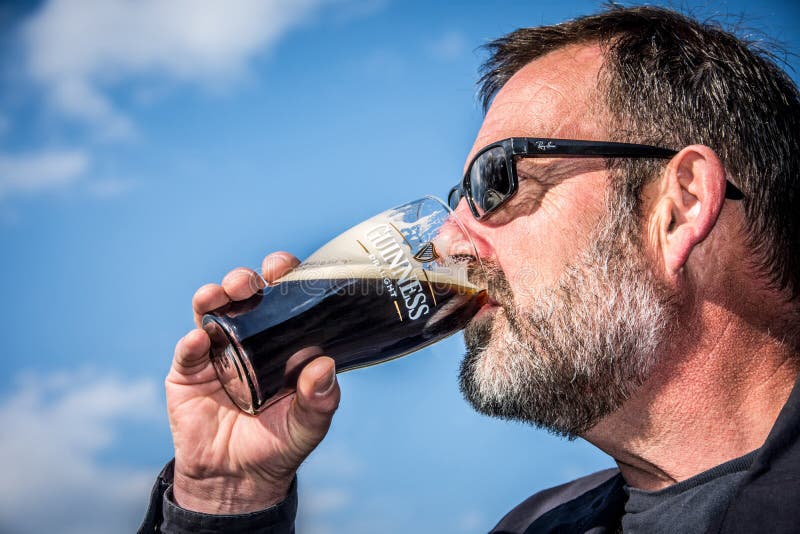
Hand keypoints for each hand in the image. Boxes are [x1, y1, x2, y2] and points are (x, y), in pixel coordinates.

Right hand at [166, 252, 340, 513]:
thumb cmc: (279, 444)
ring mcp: (216, 351)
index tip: (286, 267)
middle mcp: (249, 338)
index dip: (285, 278)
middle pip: (245, 296)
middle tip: (251, 281)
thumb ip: (319, 400)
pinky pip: (188, 349)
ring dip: (215, 296)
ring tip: (222, 295)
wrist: (236, 480)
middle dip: (245, 280)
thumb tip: (325, 366)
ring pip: (211, 311)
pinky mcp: (188, 372)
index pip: (284, 299)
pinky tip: (199, 339)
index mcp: (283, 341)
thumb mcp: (308, 425)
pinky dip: (192, 340)